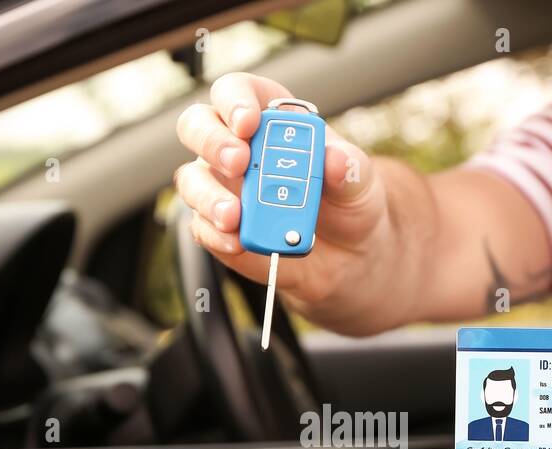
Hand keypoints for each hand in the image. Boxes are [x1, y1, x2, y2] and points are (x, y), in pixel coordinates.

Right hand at [173, 72, 387, 330]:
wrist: (348, 254)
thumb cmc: (347, 202)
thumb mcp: (360, 181)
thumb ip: (350, 167)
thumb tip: (336, 158)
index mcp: (268, 118)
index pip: (236, 91)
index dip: (235, 100)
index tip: (248, 122)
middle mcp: (235, 146)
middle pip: (198, 126)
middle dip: (212, 141)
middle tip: (239, 163)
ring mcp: (221, 187)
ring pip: (191, 179)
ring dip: (208, 195)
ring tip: (233, 215)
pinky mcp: (218, 227)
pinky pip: (201, 227)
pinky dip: (215, 234)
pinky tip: (237, 241)